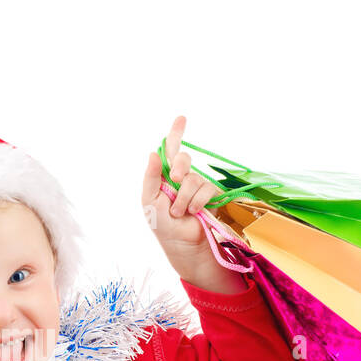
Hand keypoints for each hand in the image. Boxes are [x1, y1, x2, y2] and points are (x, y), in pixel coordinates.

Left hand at [141, 115, 222, 264]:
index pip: (170, 150)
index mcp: (165, 176)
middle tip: (175, 181)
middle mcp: (182, 177)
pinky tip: (193, 212)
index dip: (176, 133)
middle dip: (179, 168)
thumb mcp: (149, 200)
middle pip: (184, 158)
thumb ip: (151, 176)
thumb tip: (154, 152)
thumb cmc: (161, 223)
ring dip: (184, 198)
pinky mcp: (211, 195)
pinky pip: (206, 189)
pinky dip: (197, 202)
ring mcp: (197, 185)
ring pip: (193, 179)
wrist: (181, 242)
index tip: (181, 118)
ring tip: (179, 212)